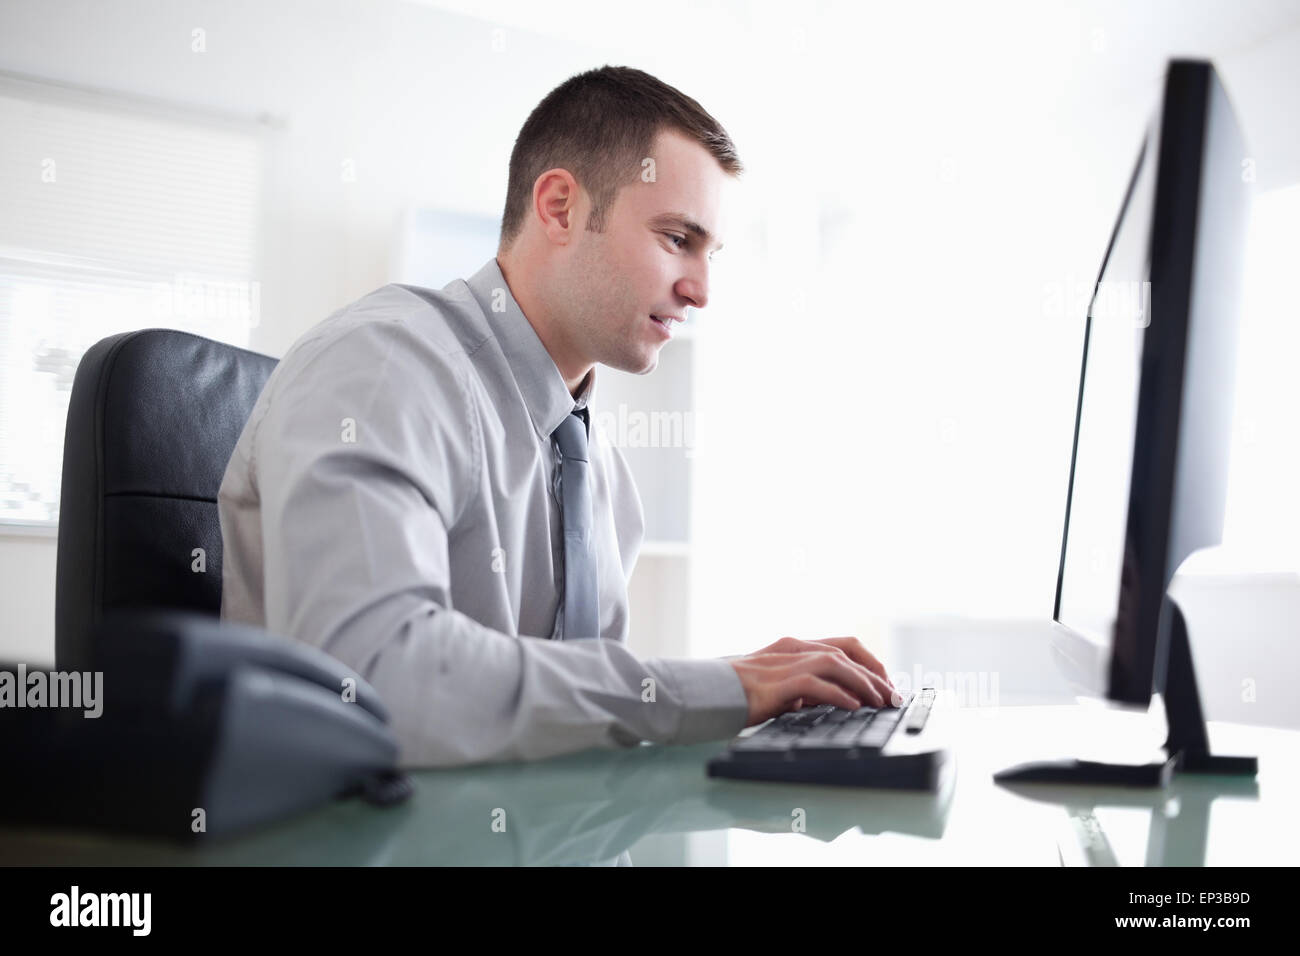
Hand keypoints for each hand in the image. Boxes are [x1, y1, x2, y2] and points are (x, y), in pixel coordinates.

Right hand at [727, 635, 899, 726]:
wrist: (706, 693)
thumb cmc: (738, 693)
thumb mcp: (778, 686)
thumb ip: (804, 689)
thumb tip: (836, 700)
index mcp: (794, 646)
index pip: (843, 645)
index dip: (869, 662)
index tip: (885, 683)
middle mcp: (793, 648)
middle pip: (846, 651)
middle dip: (874, 674)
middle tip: (892, 697)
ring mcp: (786, 662)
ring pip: (837, 662)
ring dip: (863, 682)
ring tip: (879, 702)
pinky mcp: (778, 681)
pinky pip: (817, 684)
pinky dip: (839, 694)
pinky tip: (854, 706)